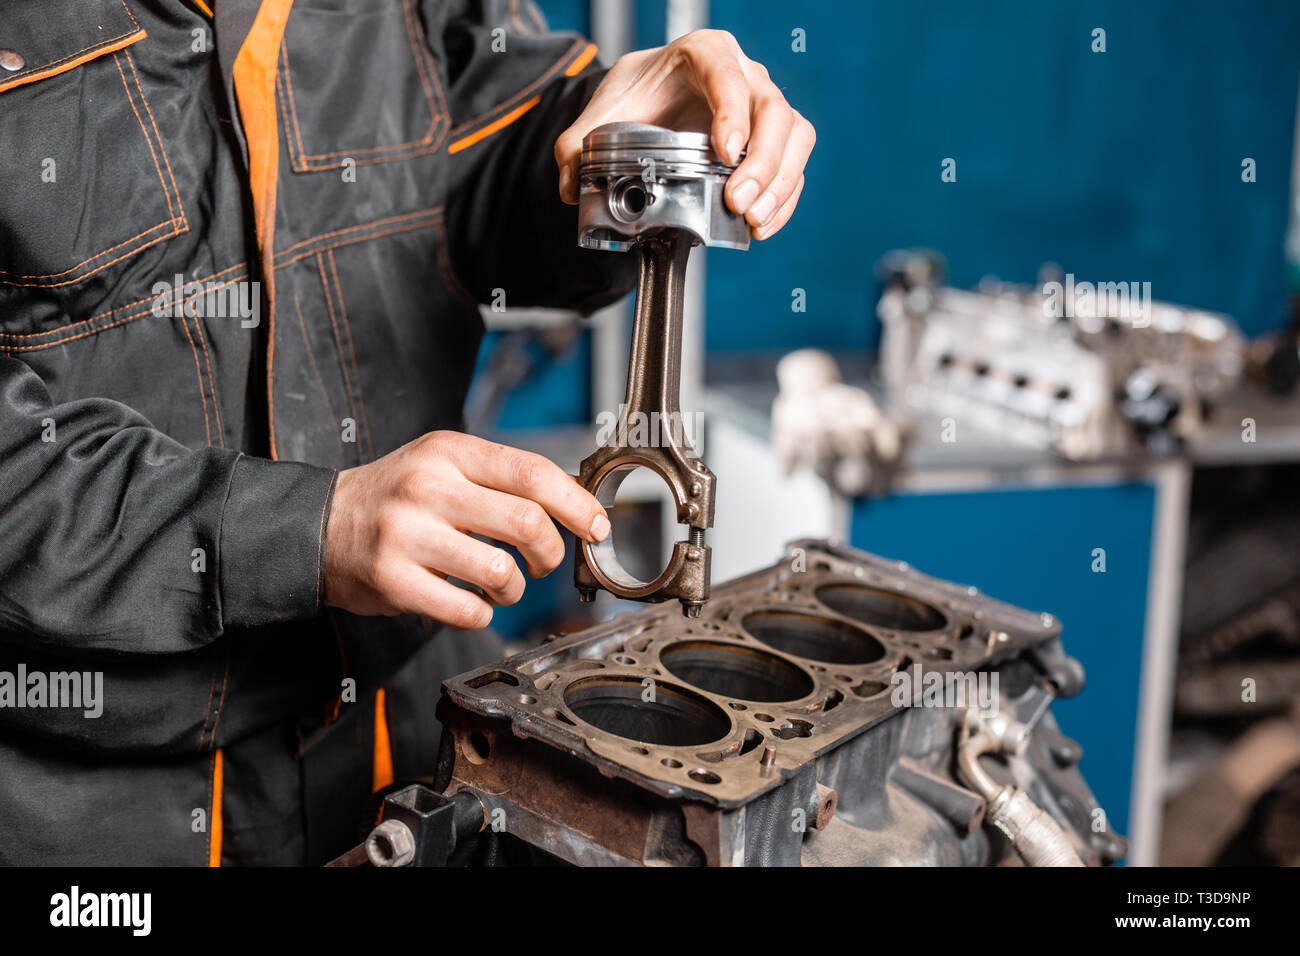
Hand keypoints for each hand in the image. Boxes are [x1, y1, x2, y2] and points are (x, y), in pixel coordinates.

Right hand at [324, 431, 609, 628]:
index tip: (596, 526)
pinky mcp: (393, 580)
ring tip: (502, 586)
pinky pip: (467, 610)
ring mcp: (408, 535)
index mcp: (450, 453)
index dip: (577, 504)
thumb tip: (574, 500)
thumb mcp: (443, 464)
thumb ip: (500, 477)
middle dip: (552, 553)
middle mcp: (429, 488)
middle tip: (545, 562)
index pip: (533, 473)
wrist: (318, 525)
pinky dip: (483, 614)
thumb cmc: (394, 497)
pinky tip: (472, 603)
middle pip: (528, 523)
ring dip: (516, 589)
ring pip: (502, 572)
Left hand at [555, 29, 814, 240]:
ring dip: (780, 183)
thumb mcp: (604, 111)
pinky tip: (762, 226)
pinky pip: (795, 163)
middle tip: (737, 203)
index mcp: (704, 55)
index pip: (728, 77)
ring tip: (754, 221)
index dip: (733, 113)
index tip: (725, 152)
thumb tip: (570, 184)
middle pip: (774, 111)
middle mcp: (745, 74)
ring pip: (795, 136)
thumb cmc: (639, 93)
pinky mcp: (777, 138)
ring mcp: (765, 106)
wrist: (655, 95)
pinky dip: (784, 197)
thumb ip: (577, 144)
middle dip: (762, 162)